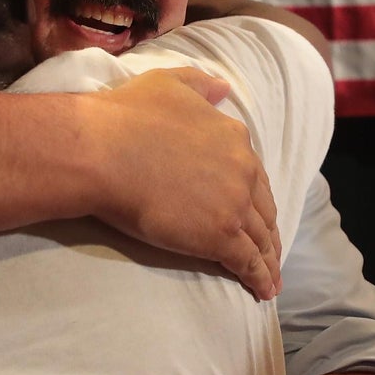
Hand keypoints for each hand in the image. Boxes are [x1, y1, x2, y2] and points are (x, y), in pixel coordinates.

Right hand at [80, 67, 281, 299]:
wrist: (103, 151)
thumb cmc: (126, 115)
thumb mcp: (168, 83)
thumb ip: (200, 85)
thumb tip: (224, 87)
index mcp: (233, 137)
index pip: (253, 175)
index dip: (254, 196)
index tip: (254, 212)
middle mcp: (243, 170)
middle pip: (263, 209)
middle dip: (268, 232)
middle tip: (270, 251)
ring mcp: (234, 204)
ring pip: (261, 238)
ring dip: (269, 260)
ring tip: (271, 279)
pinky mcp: (220, 236)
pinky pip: (249, 262)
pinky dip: (260, 278)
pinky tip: (263, 292)